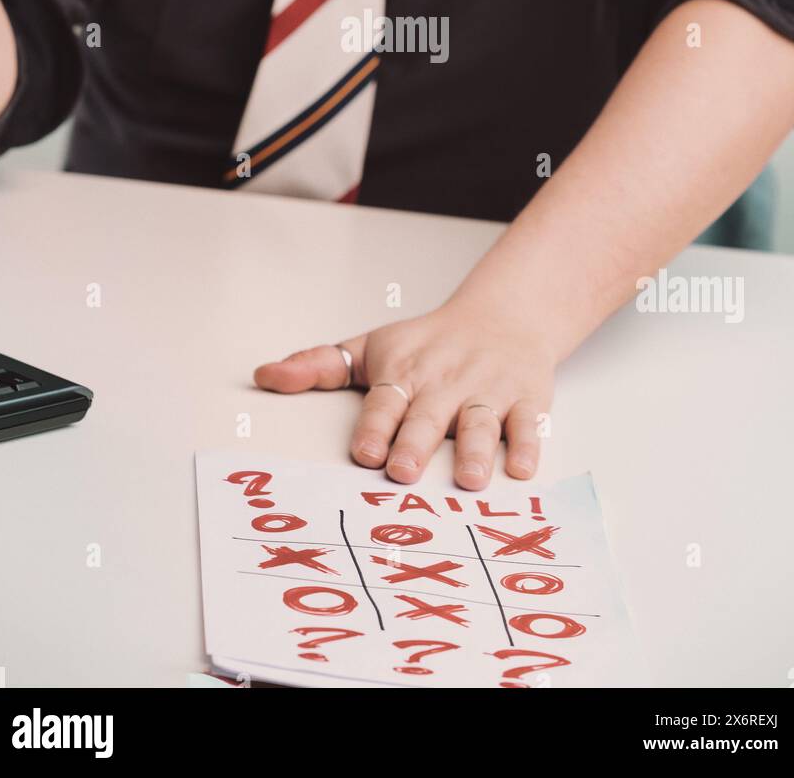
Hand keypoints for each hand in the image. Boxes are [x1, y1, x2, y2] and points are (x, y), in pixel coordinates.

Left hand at [254, 300, 553, 489]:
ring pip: (481, 422)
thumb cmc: (429, 343)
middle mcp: (445, 382)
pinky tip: (521, 468)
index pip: (386, 399)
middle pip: (429, 415)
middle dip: (417, 443)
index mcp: (405, 371)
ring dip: (475, 450)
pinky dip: (527, 444)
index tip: (363, 451)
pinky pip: (529, 423)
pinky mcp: (526, 399)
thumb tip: (264, 376)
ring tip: (469, 479)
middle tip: (403, 472)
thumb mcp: (372, 347)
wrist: (504, 315)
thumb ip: (318, 366)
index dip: (375, 425)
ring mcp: (488, 391)